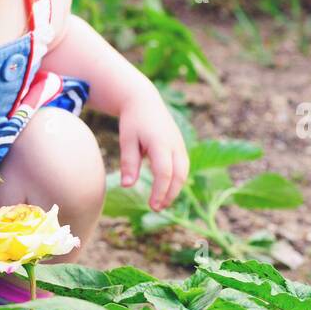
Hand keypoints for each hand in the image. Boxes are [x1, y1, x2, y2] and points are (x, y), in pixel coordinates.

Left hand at [119, 85, 189, 210]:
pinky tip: (164, 190)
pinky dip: (176, 181)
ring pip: (183, 172)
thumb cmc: (133, 121)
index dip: (160, 191)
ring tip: (160, 203)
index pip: (165, 172)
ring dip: (174, 189)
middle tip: (156, 208)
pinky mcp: (180, 146)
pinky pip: (182, 167)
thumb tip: (128, 185)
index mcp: (160, 142)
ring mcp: (180, 145)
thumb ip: (129, 162)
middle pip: (179, 175)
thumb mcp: (126, 140)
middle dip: (169, 194)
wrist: (144, 101)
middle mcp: (174, 144)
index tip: (152, 206)